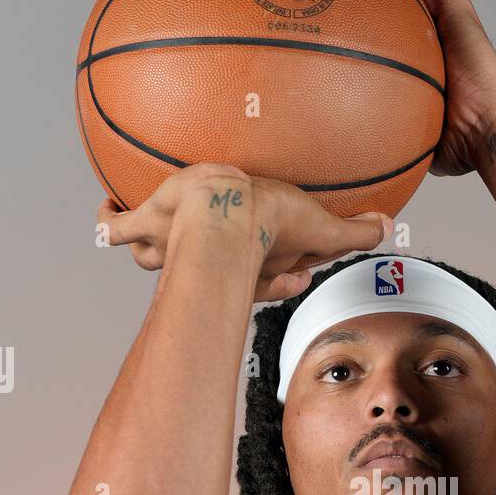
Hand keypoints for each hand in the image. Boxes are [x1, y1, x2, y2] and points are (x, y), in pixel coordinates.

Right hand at [97, 164, 392, 301]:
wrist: (218, 212)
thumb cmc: (265, 222)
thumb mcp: (318, 223)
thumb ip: (354, 232)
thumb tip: (391, 228)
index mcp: (251, 267)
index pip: (271, 281)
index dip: (283, 282)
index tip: (295, 277)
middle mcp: (210, 264)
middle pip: (212, 275)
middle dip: (226, 273)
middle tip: (235, 260)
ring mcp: (172, 246)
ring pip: (158, 254)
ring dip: (159, 250)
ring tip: (155, 236)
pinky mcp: (145, 226)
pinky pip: (117, 227)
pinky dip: (109, 221)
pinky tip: (104, 212)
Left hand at [340, 0, 495, 176]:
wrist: (486, 131)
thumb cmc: (455, 144)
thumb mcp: (407, 134)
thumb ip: (383, 132)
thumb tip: (349, 158)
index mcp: (422, 57)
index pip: (386, 27)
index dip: (359, 11)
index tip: (326, 3)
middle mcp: (433, 30)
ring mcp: (444, 14)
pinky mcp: (453, 4)